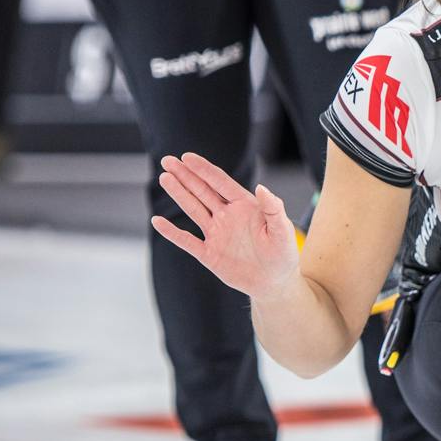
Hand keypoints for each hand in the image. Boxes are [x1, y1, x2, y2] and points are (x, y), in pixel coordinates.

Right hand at [152, 152, 300, 299]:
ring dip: (178, 194)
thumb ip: (273, 209)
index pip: (220, 183)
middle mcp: (227, 216)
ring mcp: (216, 234)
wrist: (275, 283)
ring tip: (164, 177)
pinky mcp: (209, 254)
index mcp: (245, 206)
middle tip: (167, 160)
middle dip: (185, 175)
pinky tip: (157, 221)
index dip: (204, 169)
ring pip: (193, 209)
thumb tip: (262, 187)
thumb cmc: (283, 254)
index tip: (187, 157)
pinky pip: (187, 241)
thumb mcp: (282, 231)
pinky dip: (172, 232)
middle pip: (202, 191)